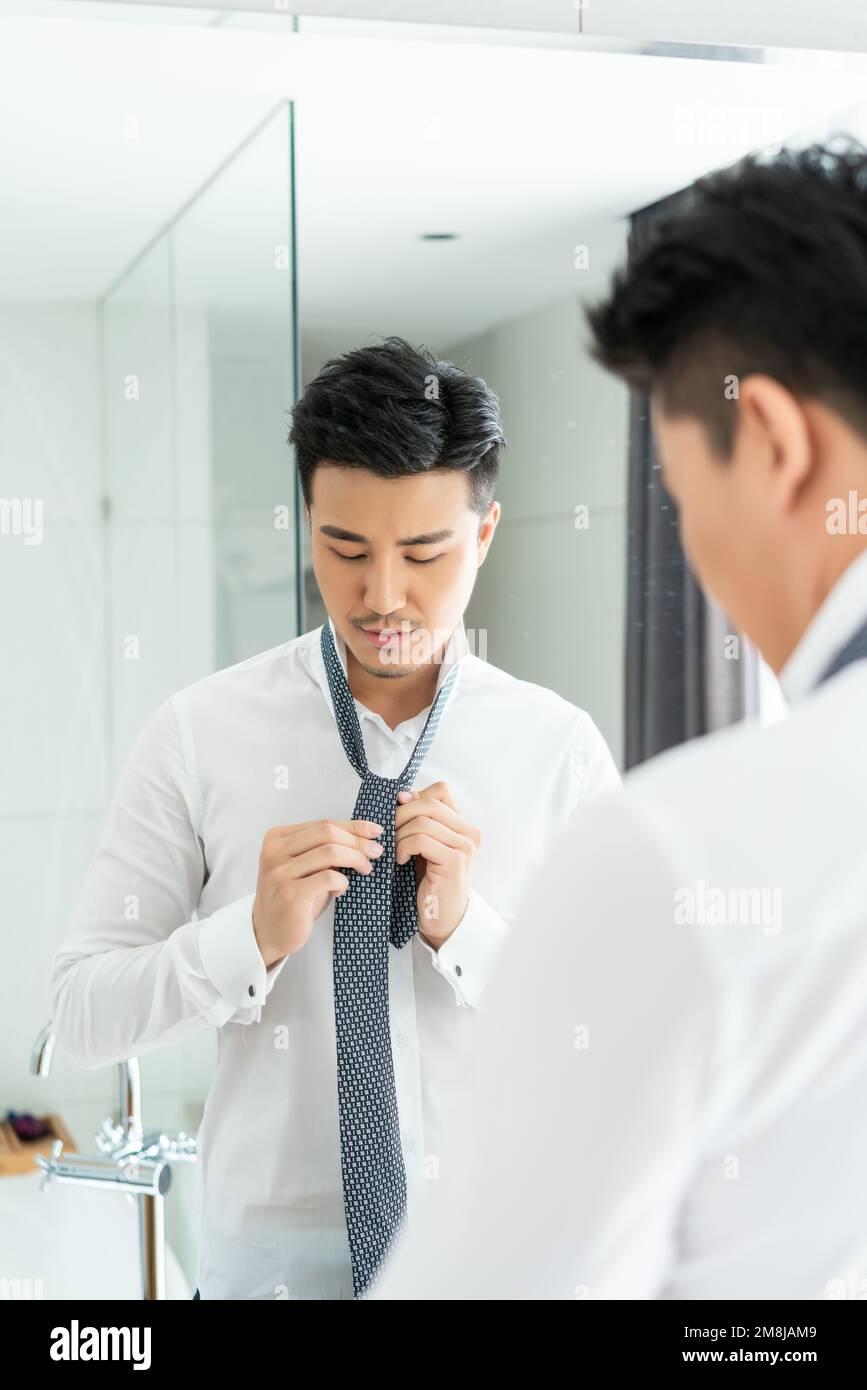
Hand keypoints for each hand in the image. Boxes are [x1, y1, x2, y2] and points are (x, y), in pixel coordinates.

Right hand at [252, 819, 383, 966]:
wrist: (268, 933)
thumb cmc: (294, 897)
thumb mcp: (306, 866)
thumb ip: (324, 848)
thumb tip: (365, 834)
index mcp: (277, 838)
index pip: (323, 824)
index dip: (353, 826)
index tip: (375, 831)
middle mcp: (274, 852)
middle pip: (327, 833)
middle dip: (358, 841)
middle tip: (375, 853)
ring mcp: (280, 873)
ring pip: (330, 852)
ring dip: (355, 859)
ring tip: (365, 869)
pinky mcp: (290, 894)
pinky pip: (328, 877)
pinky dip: (342, 881)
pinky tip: (340, 890)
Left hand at [394, 780, 480, 948]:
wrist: (441, 917)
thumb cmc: (430, 881)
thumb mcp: (425, 845)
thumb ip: (420, 820)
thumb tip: (402, 794)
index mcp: (464, 825)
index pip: (441, 790)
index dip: (415, 796)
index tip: (398, 810)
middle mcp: (470, 832)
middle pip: (430, 803)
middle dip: (402, 814)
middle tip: (388, 832)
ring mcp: (465, 846)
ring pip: (422, 821)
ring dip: (399, 834)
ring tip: (394, 850)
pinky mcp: (454, 861)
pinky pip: (420, 840)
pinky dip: (403, 847)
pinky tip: (400, 861)